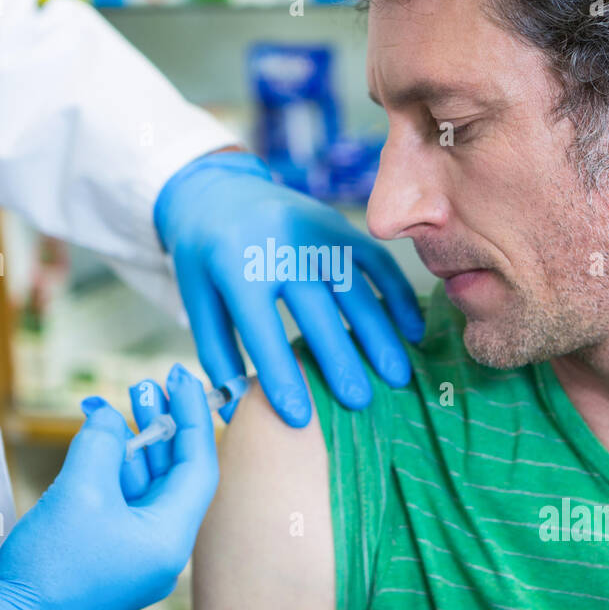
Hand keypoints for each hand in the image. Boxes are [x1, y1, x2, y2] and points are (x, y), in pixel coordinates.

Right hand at [0, 365, 217, 609]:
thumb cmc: (49, 569)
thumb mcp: (80, 490)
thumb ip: (102, 443)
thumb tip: (109, 417)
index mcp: (169, 539)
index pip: (198, 467)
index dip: (192, 419)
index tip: (183, 381)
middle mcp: (161, 548)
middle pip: (174, 474)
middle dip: (162, 426)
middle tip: (150, 385)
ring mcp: (134, 553)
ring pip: (146, 485)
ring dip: (135, 442)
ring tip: (122, 400)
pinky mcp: (108, 552)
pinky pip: (122, 500)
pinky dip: (114, 467)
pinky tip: (101, 437)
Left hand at [154, 152, 424, 427]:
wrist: (216, 190)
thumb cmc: (203, 258)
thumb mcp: (196, 299)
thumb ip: (217, 352)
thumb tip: (238, 408)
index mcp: (233, 265)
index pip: (261, 330)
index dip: (280, 376)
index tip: (299, 419)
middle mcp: (277, 244)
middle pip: (316, 310)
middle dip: (340, 359)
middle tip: (361, 403)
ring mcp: (312, 229)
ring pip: (354, 286)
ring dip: (379, 333)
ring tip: (397, 375)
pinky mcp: (337, 223)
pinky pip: (375, 259)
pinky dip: (397, 293)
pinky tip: (412, 328)